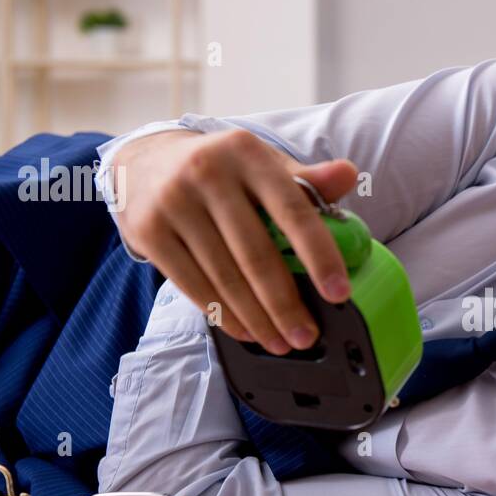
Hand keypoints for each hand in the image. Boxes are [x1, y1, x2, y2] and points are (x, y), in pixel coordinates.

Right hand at [111, 127, 359, 353]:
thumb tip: (349, 175)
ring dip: (257, 319)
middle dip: (285, 304)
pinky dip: (224, 315)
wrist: (146, 163)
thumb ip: (308, 180)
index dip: (320, 256)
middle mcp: (207, 172)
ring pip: (225, 277)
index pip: (293, 211)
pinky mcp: (149, 231)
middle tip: (307, 336)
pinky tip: (246, 331)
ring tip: (281, 342)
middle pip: (255, 254)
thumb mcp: (263, 166)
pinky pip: (193, 285)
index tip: (339, 293)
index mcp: (247, 153)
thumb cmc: (224, 172)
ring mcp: (173, 202)